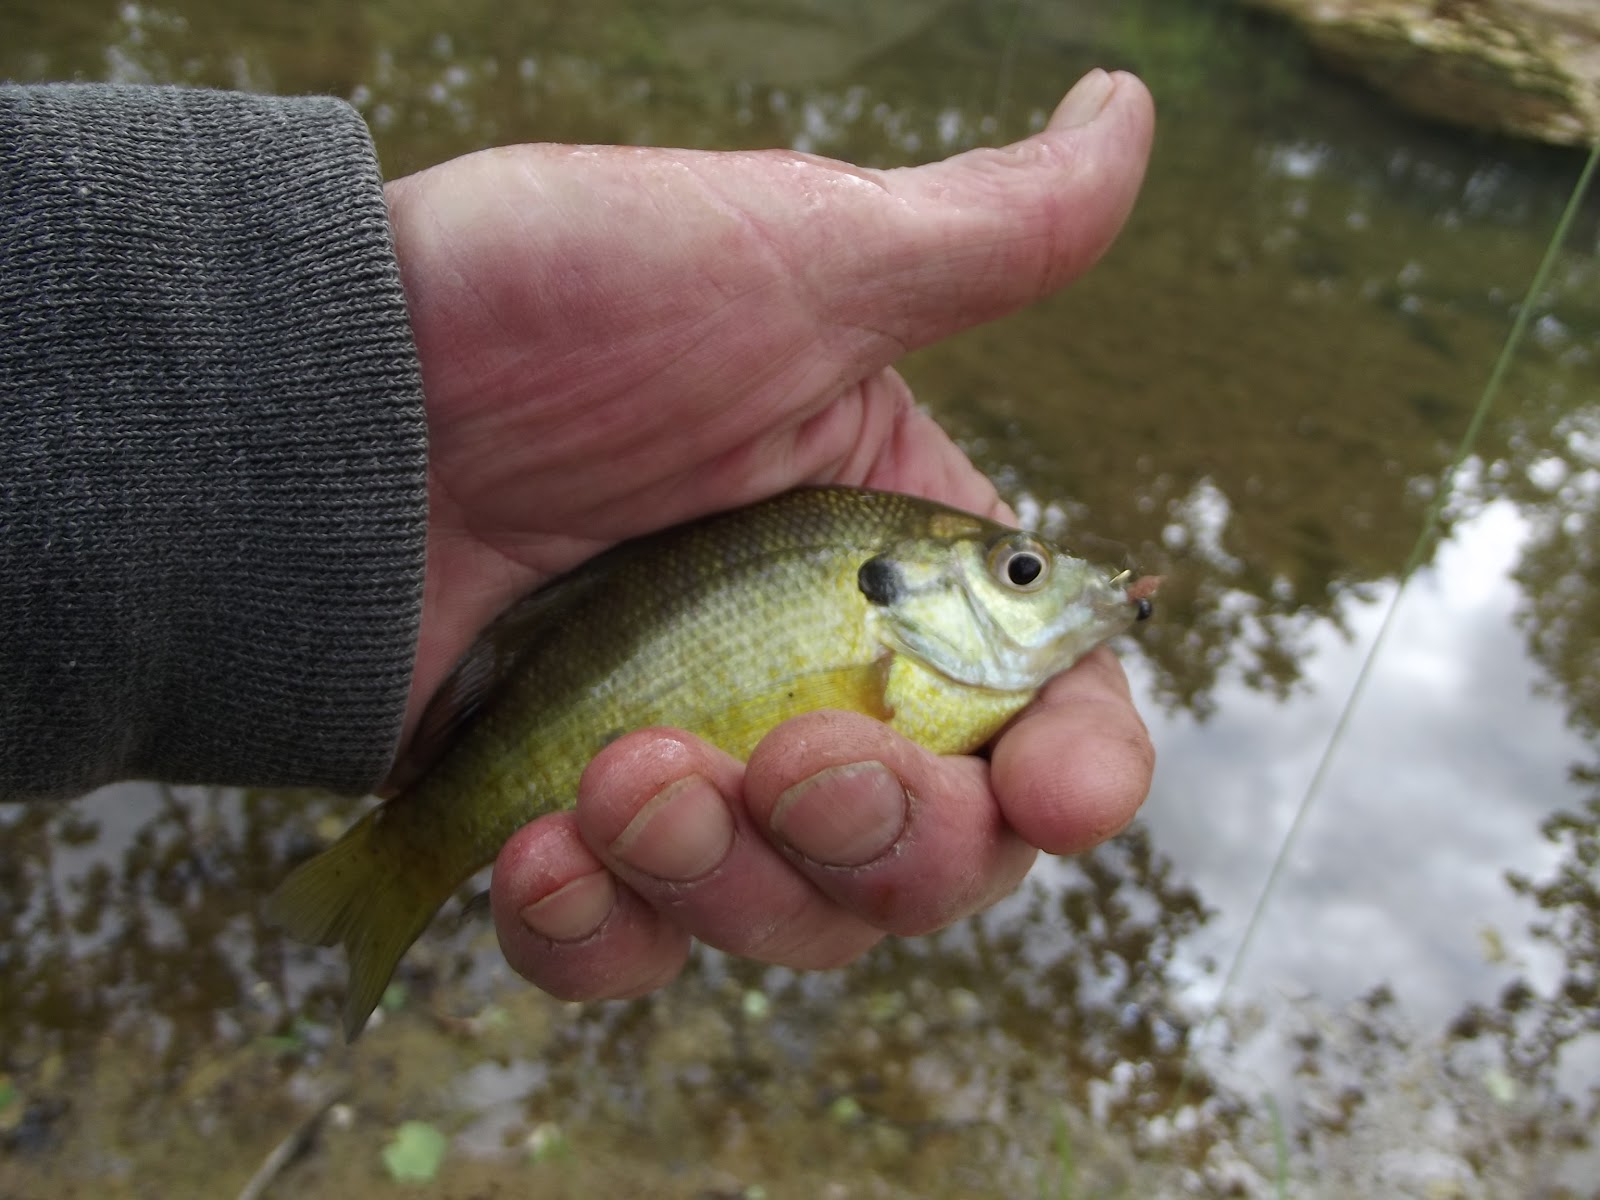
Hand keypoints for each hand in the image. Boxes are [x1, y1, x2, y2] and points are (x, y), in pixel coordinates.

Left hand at [383, 69, 1156, 997]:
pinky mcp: (550, 827)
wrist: (324, 390)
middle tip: (798, 761)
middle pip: (929, 856)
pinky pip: (617, 951)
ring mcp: (681, 768)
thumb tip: (1128, 109)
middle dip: (886, 836)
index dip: (1074, 772)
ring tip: (624, 773)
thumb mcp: (790, 260)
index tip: (1056, 794)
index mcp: (896, 575)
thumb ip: (984, 236)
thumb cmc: (560, 310)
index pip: (1045, 714)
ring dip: (730, 881)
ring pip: (784, 922)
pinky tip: (542, 858)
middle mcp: (808, 686)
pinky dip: (596, 933)